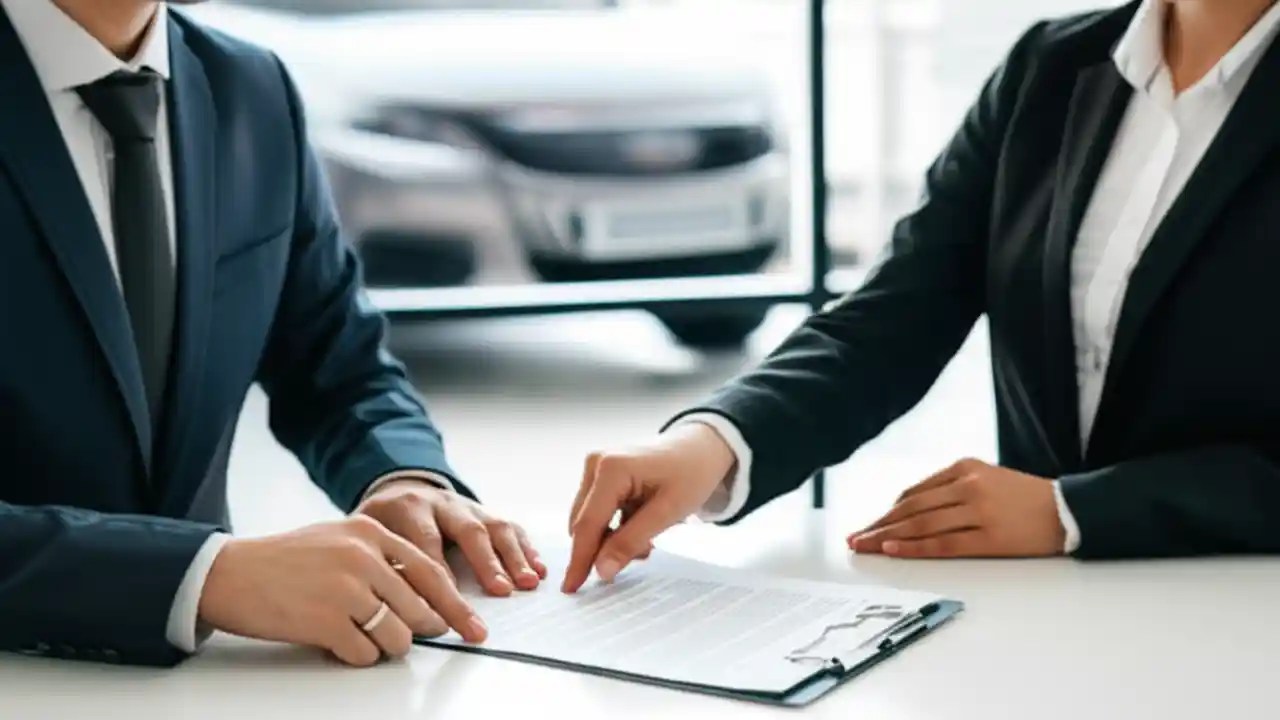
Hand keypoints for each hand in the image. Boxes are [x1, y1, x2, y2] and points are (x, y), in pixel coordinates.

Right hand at [199, 516, 485, 666]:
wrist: (227, 572)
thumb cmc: (282, 560)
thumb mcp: (337, 539)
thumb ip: (380, 559)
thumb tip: (424, 601)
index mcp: (370, 532)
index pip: (431, 573)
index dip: (455, 605)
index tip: (472, 627)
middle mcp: (363, 556)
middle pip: (420, 609)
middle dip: (418, 630)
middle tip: (407, 636)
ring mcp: (346, 589)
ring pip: (399, 636)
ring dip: (385, 645)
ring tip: (357, 635)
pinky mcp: (326, 621)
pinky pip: (366, 654)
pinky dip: (356, 656)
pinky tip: (335, 643)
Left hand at [356, 480, 546, 595]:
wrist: (398, 489)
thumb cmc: (382, 522)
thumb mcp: (368, 533)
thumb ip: (380, 560)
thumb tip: (395, 603)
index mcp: (410, 508)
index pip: (426, 543)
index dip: (439, 574)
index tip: (449, 607)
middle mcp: (443, 503)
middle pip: (469, 532)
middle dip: (486, 564)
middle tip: (500, 591)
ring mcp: (468, 506)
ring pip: (495, 527)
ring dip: (514, 557)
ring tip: (527, 583)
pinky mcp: (486, 512)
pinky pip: (510, 527)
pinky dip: (526, 549)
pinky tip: (538, 569)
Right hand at [562, 423, 735, 592]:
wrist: (701, 448)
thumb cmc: (691, 473)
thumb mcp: (668, 512)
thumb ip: (632, 541)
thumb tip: (601, 571)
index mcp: (610, 469)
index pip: (588, 524)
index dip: (579, 559)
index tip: (572, 589)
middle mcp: (596, 465)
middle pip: (586, 524)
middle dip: (606, 548)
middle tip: (643, 555)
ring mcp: (596, 469)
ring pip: (592, 521)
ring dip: (614, 539)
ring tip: (649, 539)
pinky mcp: (601, 476)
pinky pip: (600, 514)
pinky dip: (617, 529)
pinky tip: (643, 529)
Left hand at [847, 458, 1064, 557]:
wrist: (1067, 510)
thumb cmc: (1023, 496)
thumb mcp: (986, 477)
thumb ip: (950, 488)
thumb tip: (908, 510)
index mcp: (964, 467)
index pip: (914, 492)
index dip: (887, 510)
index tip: (868, 524)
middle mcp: (967, 486)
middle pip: (911, 508)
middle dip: (879, 524)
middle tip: (855, 537)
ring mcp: (978, 511)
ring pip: (921, 525)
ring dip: (888, 537)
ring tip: (865, 546)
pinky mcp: (989, 538)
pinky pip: (943, 544)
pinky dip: (914, 547)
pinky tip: (894, 550)